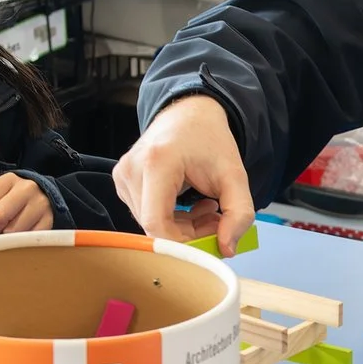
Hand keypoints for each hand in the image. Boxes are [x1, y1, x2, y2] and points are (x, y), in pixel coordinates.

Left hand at [0, 172, 52, 234]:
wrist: (44, 199)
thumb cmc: (11, 202)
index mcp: (8, 180)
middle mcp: (26, 189)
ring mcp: (40, 205)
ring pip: (14, 231)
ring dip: (7, 236)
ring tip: (10, 229)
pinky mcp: (49, 221)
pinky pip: (28, 239)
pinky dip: (20, 242)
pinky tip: (21, 234)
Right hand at [114, 94, 253, 253]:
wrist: (190, 113)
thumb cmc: (210, 139)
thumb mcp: (235, 175)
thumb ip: (239, 213)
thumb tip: (226, 250)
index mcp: (157, 163)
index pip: (156, 223)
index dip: (182, 244)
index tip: (209, 245)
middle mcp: (132, 169)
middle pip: (154, 227)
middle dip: (189, 235)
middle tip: (217, 221)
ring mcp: (123, 176)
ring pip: (151, 225)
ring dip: (182, 228)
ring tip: (207, 208)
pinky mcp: (123, 182)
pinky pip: (146, 215)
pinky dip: (171, 218)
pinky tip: (188, 204)